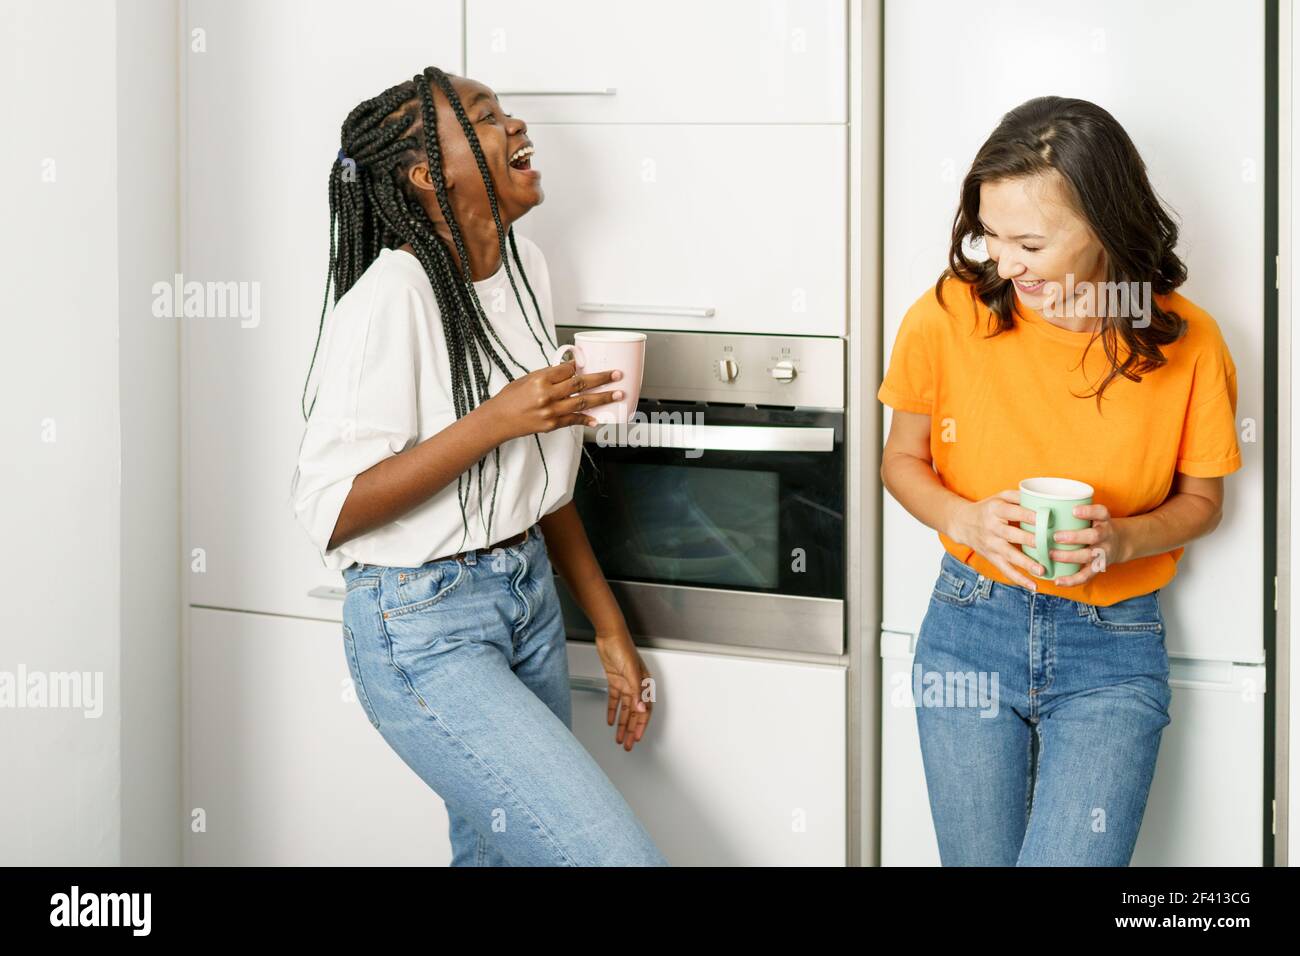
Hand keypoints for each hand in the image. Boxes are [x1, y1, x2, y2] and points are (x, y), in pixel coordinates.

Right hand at [481, 360, 622, 441]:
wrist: (498, 420)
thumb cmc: (509, 398)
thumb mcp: (526, 379)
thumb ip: (549, 375)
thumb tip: (569, 369)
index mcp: (540, 379)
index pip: (568, 370)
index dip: (580, 365)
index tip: (589, 363)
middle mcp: (547, 395)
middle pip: (581, 384)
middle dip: (602, 378)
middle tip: (617, 375)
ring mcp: (551, 411)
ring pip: (583, 402)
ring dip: (603, 398)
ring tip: (617, 394)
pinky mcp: (552, 424)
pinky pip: (574, 420)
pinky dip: (587, 419)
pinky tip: (598, 418)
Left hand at [594, 631, 653, 751]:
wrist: (609, 635)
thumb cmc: (623, 647)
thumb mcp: (631, 671)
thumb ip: (637, 692)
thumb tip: (641, 708)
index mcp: (644, 684)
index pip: (644, 710)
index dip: (641, 725)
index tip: (637, 738)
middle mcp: (636, 686)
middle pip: (635, 713)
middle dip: (632, 730)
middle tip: (628, 744)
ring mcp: (625, 684)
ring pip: (625, 710)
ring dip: (622, 724)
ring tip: (619, 738)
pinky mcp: (614, 681)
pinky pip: (615, 701)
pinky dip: (613, 712)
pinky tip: (611, 721)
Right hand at [947, 489, 1048, 590]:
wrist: (962, 523)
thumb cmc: (988, 508)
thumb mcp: (1000, 497)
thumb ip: (1019, 496)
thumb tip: (1044, 499)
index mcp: (995, 509)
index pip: (1014, 512)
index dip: (1029, 516)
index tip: (1047, 519)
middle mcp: (992, 527)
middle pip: (1012, 535)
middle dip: (1031, 541)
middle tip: (1049, 546)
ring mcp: (991, 544)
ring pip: (1009, 555)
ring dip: (1026, 563)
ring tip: (1042, 570)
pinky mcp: (992, 557)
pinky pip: (1005, 570)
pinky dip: (1019, 579)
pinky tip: (1033, 586)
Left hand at [1040, 502, 1125, 586]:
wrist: (1118, 543)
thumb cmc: (1093, 525)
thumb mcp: (1091, 514)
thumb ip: (1071, 511)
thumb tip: (1036, 504)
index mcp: (1103, 519)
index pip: (1101, 512)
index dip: (1088, 511)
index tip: (1073, 510)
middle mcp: (1106, 535)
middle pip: (1094, 536)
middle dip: (1075, 537)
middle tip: (1055, 536)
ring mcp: (1103, 552)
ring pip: (1088, 556)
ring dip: (1069, 556)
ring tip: (1051, 555)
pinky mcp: (1098, 568)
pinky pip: (1086, 576)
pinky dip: (1071, 580)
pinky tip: (1057, 580)